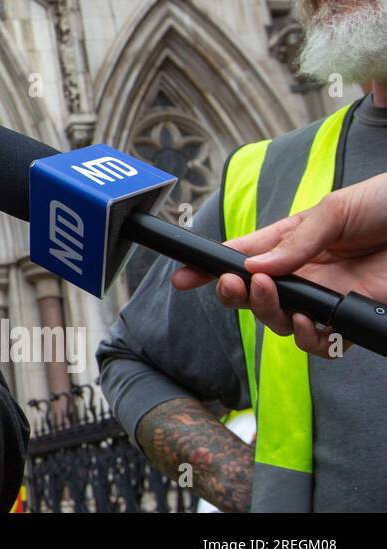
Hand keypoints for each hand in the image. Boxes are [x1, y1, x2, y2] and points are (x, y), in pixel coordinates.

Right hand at [172, 172, 386, 357]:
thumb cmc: (385, 206)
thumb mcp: (333, 211)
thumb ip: (294, 242)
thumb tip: (255, 267)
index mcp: (290, 242)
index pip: (241, 256)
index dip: (208, 266)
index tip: (183, 275)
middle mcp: (302, 273)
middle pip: (251, 295)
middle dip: (232, 293)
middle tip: (231, 284)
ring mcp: (324, 297)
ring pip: (278, 320)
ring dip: (266, 312)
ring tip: (271, 292)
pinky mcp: (350, 317)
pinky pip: (321, 342)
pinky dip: (307, 338)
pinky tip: (306, 321)